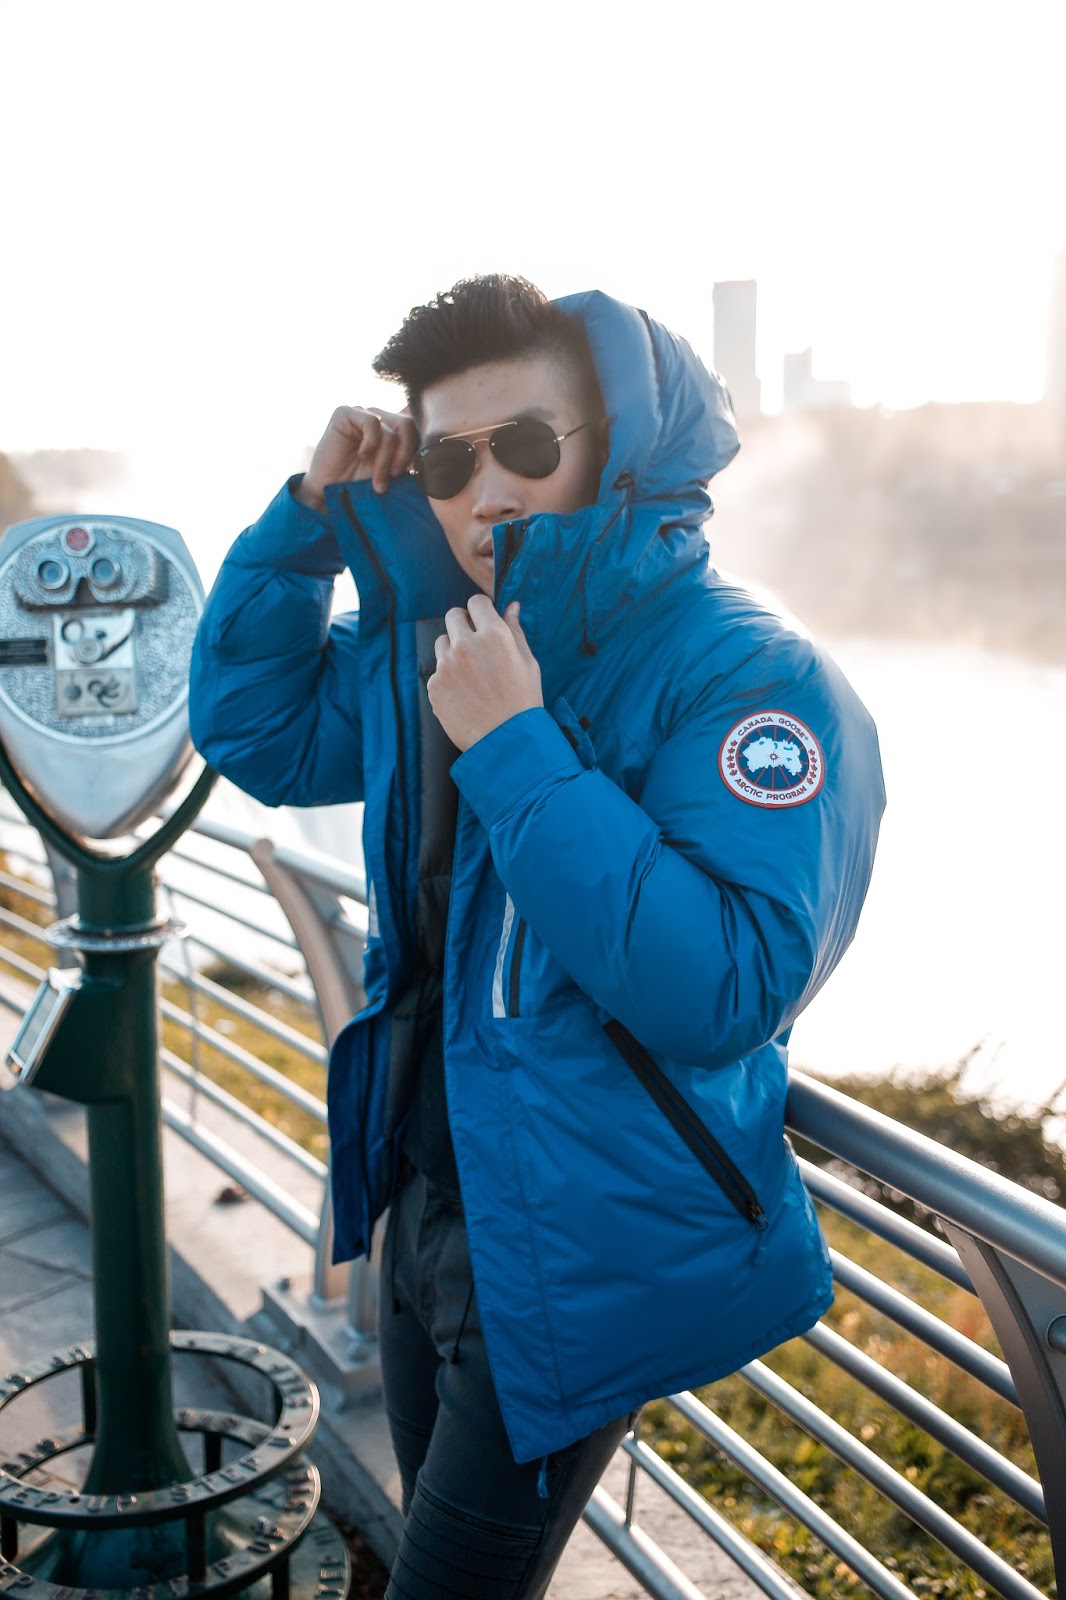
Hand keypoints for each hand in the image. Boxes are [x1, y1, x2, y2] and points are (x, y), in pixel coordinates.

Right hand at [296, 406, 418, 508]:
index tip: (416, 471)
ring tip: (378, 481)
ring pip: (391, 430)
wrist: (332, 495)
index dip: (422, 446)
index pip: (418, 425)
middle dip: (406, 455)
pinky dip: (371, 443)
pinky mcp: (346, 413)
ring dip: (386, 460)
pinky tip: (361, 455)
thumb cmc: (363, 486)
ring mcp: (364, 414)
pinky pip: (372, 422)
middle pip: (410, 425)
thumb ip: (413, 461)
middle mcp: (381, 419)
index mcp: (394, 430)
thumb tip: (439, 454)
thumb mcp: (395, 474)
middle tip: (397, 477)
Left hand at [427, 597, 542, 751]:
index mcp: (494, 635)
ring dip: (453, 651)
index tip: (483, 621)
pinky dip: (448, 678)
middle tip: (475, 645)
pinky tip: (465, 694)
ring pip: (442, 642)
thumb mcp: (528, 663)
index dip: (481, 610)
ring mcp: (446, 666)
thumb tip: (511, 606)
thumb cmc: (523, 702)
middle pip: (453, 616)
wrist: (506, 742)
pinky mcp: (434, 685)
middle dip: (463, 624)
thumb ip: (515, 631)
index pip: (476, 602)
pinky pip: (437, 671)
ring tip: (472, 675)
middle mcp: (466, 646)